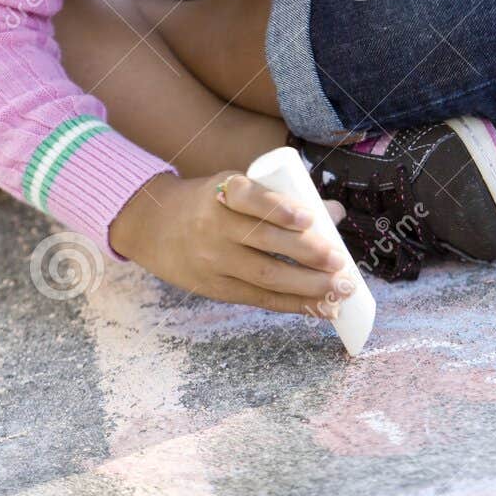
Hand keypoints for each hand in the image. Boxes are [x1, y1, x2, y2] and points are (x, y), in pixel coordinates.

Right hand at [109, 169, 353, 317]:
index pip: (250, 197)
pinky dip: (293, 304)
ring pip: (266, 275)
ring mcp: (214, 260)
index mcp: (223, 192)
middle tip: (340, 261)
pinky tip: (320, 306)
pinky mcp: (216, 287)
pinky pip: (259, 298)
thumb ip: (282, 199)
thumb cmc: (210, 204)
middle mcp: (215, 225)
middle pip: (265, 241)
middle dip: (307, 253)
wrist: (155, 228)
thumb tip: (335, 214)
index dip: (278, 208)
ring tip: (339, 288)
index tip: (308, 218)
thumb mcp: (237, 188)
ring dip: (308, 285)